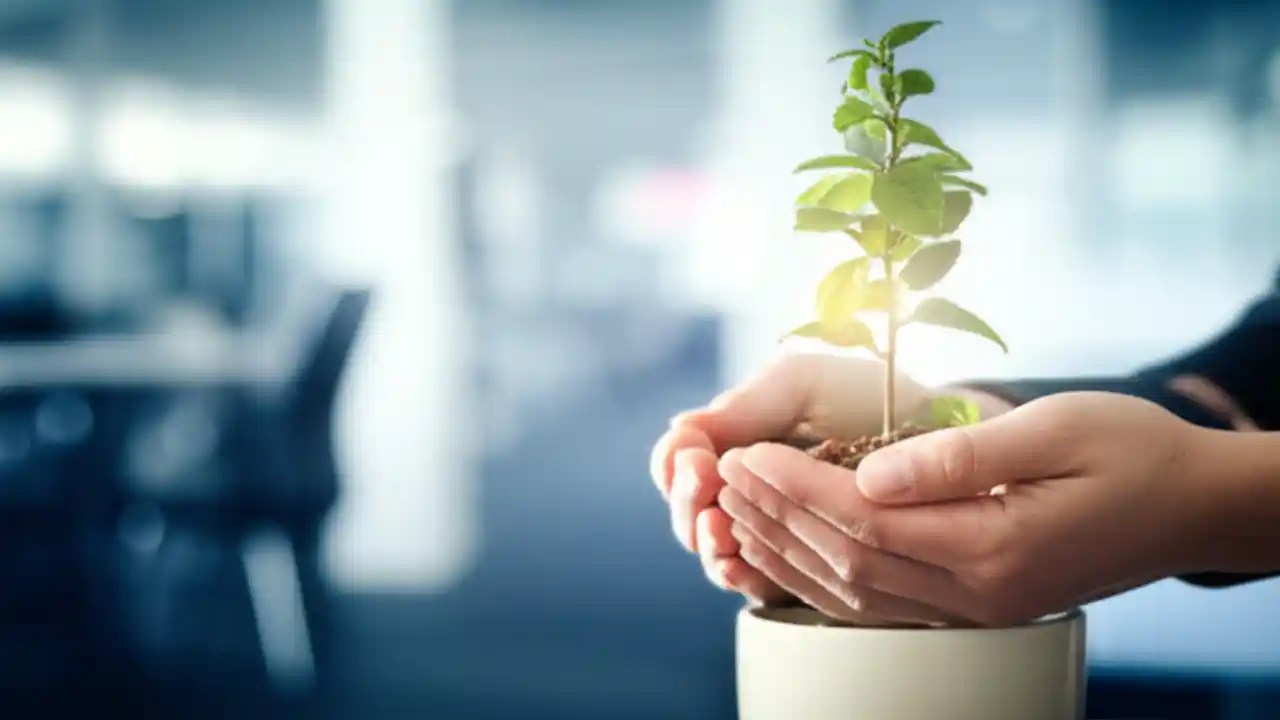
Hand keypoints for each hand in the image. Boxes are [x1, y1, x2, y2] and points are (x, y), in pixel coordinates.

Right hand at [649, 353, 933, 604]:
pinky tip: (738, 565)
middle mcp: (745, 494)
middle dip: (689, 503)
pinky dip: (744, 575)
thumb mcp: (802, 385)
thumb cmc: (870, 397)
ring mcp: (771, 535)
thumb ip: (743, 406)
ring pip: (718, 554)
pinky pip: (762, 585)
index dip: (676, 464)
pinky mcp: (805, 572)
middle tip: (705, 487)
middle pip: (690, 514)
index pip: (679, 462)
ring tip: (718, 527)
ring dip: (710, 542)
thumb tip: (678, 434)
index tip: (694, 457)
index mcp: (733, 441)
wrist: (947, 432)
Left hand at [719, 392, 1217, 625]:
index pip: (866, 522)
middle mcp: (978, 591)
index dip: (797, 487)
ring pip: (853, 590)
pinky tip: (787, 553)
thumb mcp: (1056, 429)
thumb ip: (961, 456)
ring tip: (734, 507)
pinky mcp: (974, 603)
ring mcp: (975, 606)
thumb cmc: (1131, 450)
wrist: (1191, 504)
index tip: (748, 453)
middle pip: (847, 560)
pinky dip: (821, 579)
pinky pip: (879, 603)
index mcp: (996, 544)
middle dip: (776, 515)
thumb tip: (873, 472)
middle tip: (721, 472)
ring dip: (786, 549)